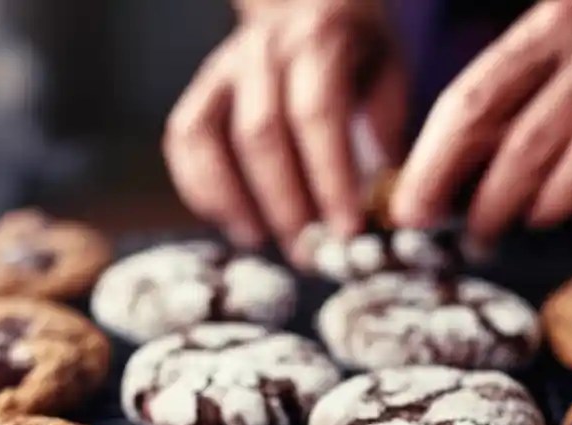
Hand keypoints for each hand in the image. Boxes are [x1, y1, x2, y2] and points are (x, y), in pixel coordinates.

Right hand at [163, 0, 406, 258]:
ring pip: (209, 137)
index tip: (346, 231)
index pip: (317, 115)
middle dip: (284, 203)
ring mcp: (223, 67)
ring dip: (234, 199)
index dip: (329, 178)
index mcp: (319, 40)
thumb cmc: (356, 55)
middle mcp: (263, 49)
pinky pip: (183, 140)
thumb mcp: (388, 75)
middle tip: (308, 252)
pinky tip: (232, 221)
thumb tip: (385, 206)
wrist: (308, 6)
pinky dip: (200, 187)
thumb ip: (385, 133)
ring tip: (262, 241)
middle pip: (260, 133)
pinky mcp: (200, 88)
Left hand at [391, 0, 571, 251]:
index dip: (433, 166)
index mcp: (554, 23)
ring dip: (553, 204)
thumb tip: (443, 170)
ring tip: (531, 221)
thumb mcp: (557, 17)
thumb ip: (506, 81)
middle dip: (488, 205)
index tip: (409, 212)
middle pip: (528, 144)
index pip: (474, 102)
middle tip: (473, 237)